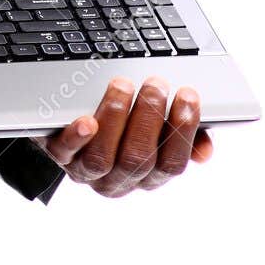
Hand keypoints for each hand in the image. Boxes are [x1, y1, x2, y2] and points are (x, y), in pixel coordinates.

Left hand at [39, 75, 213, 197]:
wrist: (69, 131)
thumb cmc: (122, 130)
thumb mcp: (155, 136)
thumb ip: (182, 140)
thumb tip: (204, 150)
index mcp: (148, 176)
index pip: (172, 164)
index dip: (183, 131)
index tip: (188, 96)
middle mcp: (119, 180)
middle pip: (138, 158)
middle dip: (150, 117)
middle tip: (156, 84)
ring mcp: (87, 172)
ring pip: (104, 156)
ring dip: (116, 117)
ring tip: (124, 85)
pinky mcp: (59, 156)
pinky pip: (66, 152)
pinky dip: (77, 137)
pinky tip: (86, 120)